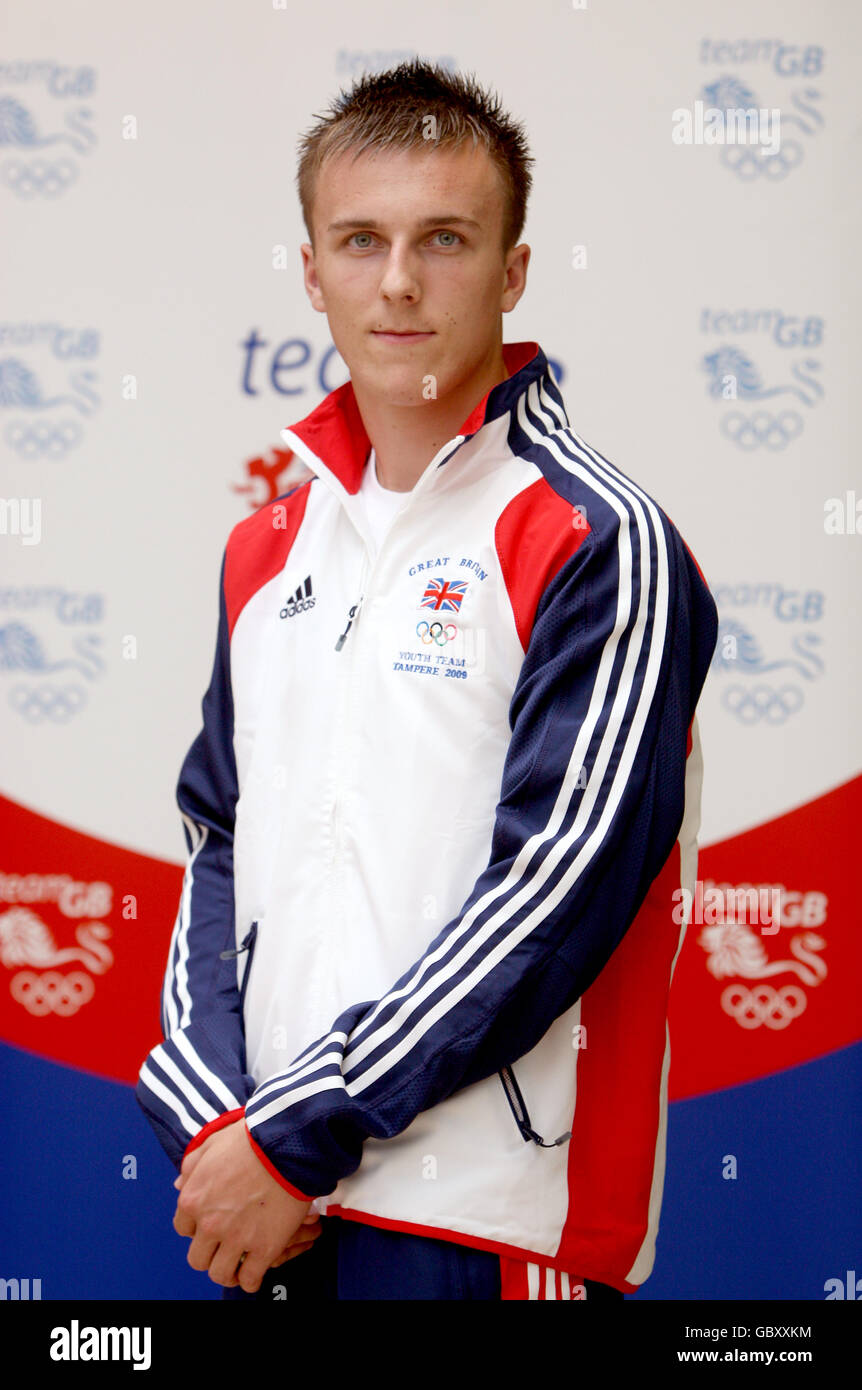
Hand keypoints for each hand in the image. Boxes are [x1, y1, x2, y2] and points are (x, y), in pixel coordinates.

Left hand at [172, 1120, 315, 1290]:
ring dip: (228, 1270)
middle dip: (210, 1253)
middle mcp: (209, 1223)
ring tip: (240, 1262)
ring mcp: (236, 1238)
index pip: (183, 1228)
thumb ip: (192, 1164)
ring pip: (220, 1274)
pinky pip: (250, 1280)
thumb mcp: (213, 1142)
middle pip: (197, 1258)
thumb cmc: (252, 1138)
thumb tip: (180, 1183)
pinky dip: (251, 1279)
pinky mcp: (264, 1248)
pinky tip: (257, 1268)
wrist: (288, 1144)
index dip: (198, 1226)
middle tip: (225, 1245)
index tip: (212, 1224)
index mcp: (193, 1198)